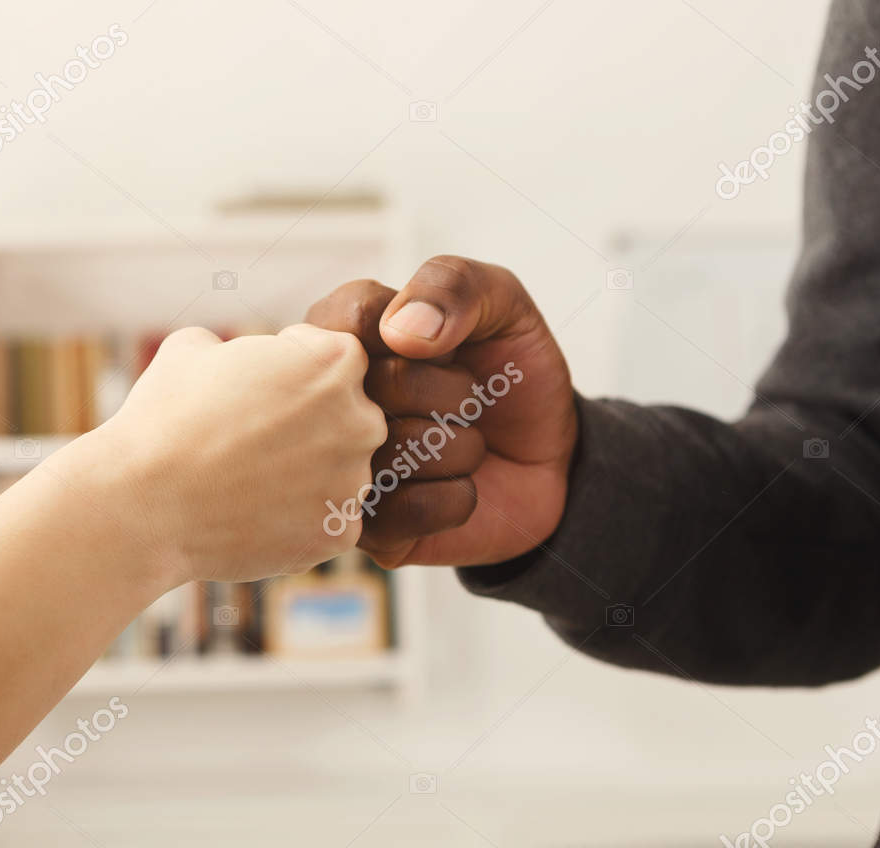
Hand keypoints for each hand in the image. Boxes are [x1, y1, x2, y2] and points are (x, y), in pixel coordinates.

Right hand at [98, 323, 386, 582]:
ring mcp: (354, 483)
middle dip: (312, 425)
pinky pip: (329, 521)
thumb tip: (234, 355)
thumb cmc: (164, 419)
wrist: (145, 504)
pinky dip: (300, 521)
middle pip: (349, 418)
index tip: (256, 391)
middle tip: (254, 441)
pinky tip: (255, 516)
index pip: (340, 360)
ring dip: (307, 475)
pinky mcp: (339, 534)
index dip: (296, 371)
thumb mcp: (192, 348)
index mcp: (336, 364)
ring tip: (249, 482)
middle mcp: (360, 422)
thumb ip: (237, 346)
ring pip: (340, 473)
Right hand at [306, 256, 577, 567]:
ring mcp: (340, 470)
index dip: (417, 332)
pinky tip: (460, 489)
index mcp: (343, 338)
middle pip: (380, 385)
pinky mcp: (366, 530)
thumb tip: (402, 330)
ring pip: (392, 454)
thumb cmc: (510, 377)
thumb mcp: (501, 306)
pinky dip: (456, 498)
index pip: (351, 315)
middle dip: (453, 392)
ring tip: (465, 445)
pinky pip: (406, 511)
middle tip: (468, 401)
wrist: (550, 463)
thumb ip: (453, 285)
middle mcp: (328, 404)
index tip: (450, 346)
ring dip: (459, 449)